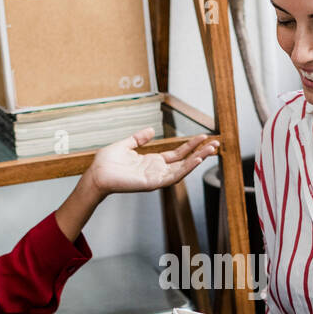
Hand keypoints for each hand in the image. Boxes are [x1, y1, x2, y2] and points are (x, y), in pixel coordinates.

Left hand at [85, 129, 218, 195]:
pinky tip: (196, 160)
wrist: (96, 174)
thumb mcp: (125, 145)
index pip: (177, 154)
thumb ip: (139, 138)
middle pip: (185, 161)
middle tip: (216, 143)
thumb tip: (151, 130)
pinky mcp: (153, 183)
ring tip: (212, 149)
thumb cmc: (106, 163)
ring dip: (198, 159)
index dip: (191, 146)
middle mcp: (157, 171)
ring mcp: (156, 178)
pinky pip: (173, 176)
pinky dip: (186, 168)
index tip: (203, 137)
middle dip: (201, 153)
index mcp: (152, 162)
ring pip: (183, 169)